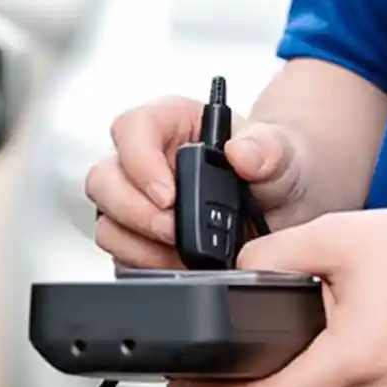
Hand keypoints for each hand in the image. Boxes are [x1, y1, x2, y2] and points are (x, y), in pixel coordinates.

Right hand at [84, 96, 315, 269]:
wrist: (282, 206)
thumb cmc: (273, 166)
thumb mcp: (282, 152)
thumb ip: (267, 149)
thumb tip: (241, 153)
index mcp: (170, 122)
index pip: (130, 128)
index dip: (139, 161)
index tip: (168, 194)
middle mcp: (142, 158)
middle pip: (104, 179)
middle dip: (137, 213)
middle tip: (176, 232)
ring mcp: (134, 199)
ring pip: (106, 221)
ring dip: (141, 244)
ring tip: (183, 252)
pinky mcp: (136, 235)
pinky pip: (120, 254)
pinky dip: (146, 265)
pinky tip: (179, 264)